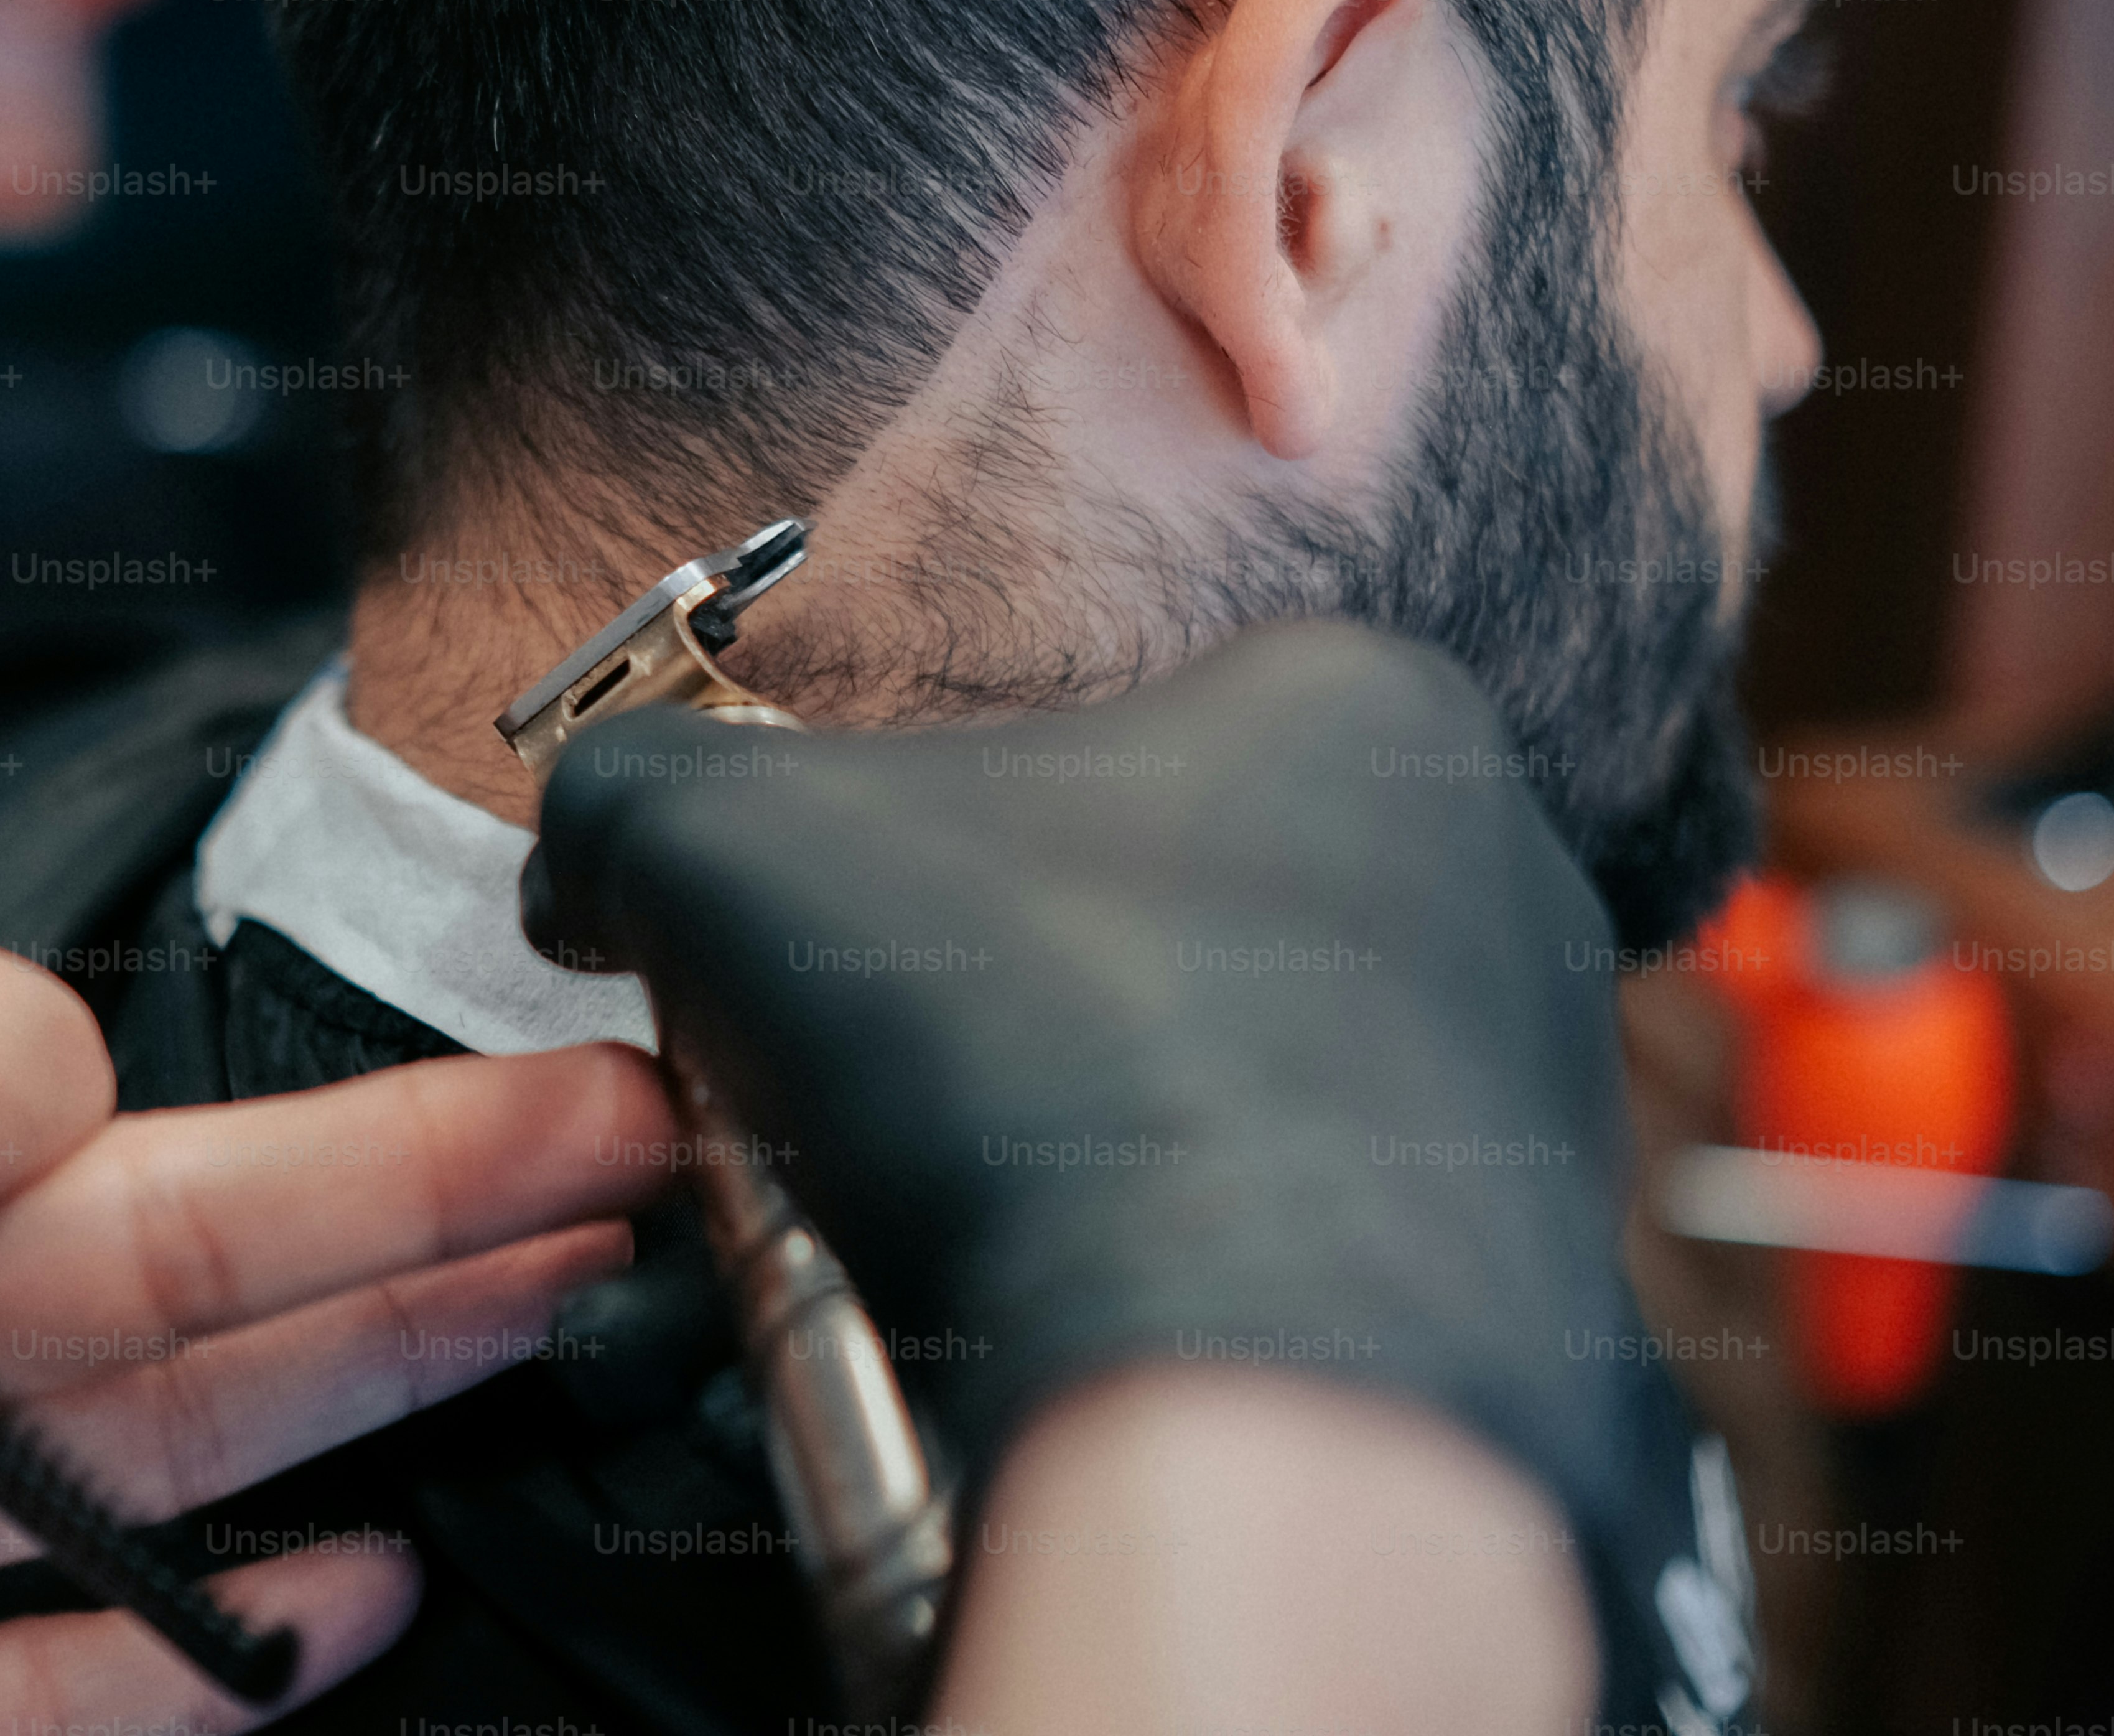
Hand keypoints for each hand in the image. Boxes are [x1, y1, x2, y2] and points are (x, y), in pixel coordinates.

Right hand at [534, 621, 1664, 1617]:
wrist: (1252, 1398)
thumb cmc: (1034, 1058)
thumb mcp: (727, 846)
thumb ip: (635, 805)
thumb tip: (593, 865)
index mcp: (1359, 715)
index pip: (1082, 745)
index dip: (906, 856)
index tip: (821, 965)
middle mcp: (1485, 884)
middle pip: (1141, 931)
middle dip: (969, 1033)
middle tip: (854, 1117)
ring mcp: (1520, 1094)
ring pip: (1205, 1101)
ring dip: (1049, 1163)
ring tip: (928, 1245)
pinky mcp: (1517, 1282)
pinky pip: (1282, 1258)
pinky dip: (1153, 1282)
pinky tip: (1053, 1331)